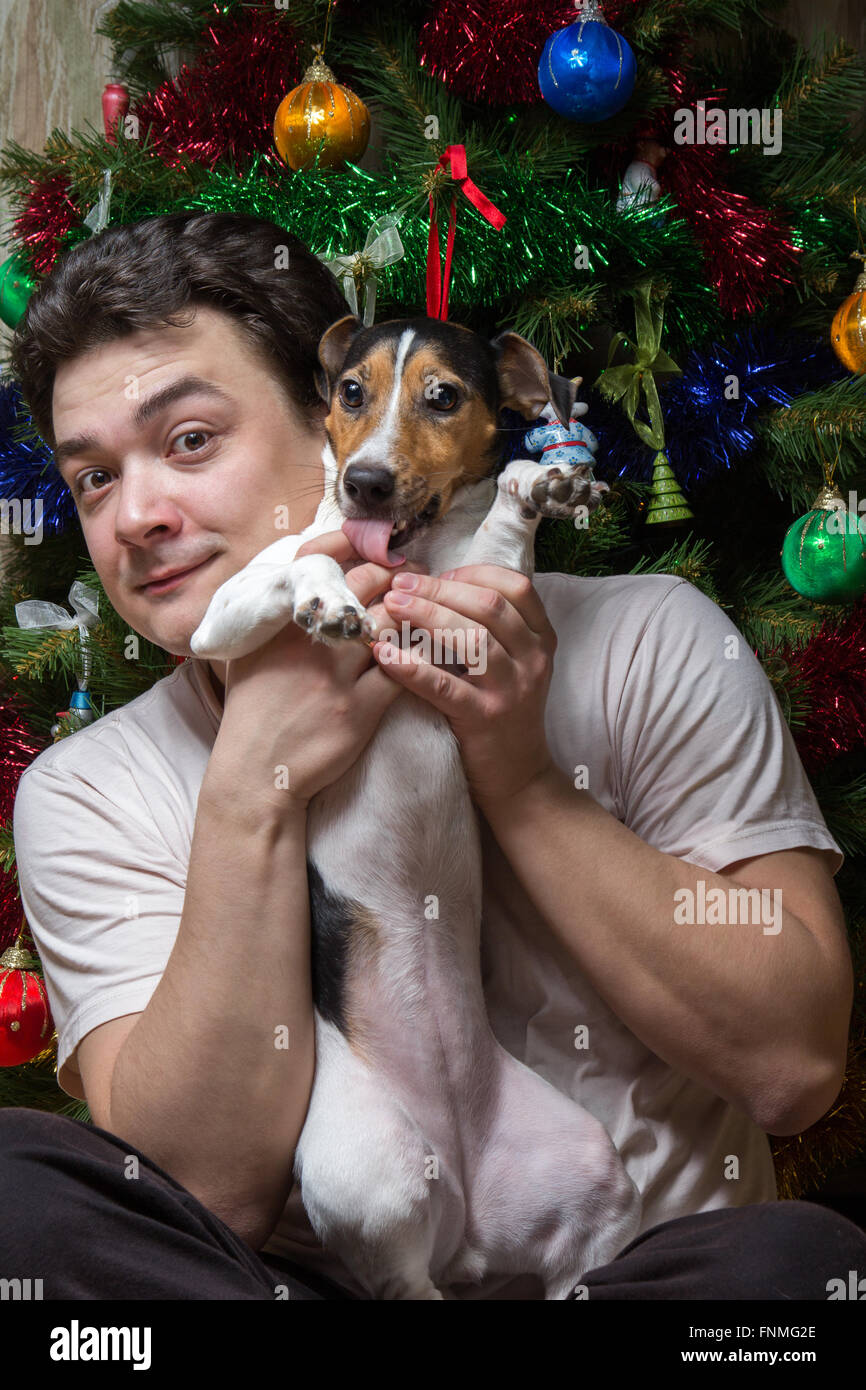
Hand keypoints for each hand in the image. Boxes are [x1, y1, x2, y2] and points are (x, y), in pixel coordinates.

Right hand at [214, 531, 428, 811]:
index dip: (356, 547)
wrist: (255, 770)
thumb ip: (273, 616)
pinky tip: (431, 651)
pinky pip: (405, 668)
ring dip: (416, 612)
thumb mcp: (248, 652)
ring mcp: (336, 673)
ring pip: (392, 622)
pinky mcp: (360, 708)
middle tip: (418, 576)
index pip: (322, 561)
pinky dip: (421, 655)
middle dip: (398, 575)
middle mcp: (308, 638)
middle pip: (366, 584)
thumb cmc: (252, 709)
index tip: (380, 549)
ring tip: (430, 609)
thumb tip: (297, 581)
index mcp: (280, 619)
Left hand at [372, 564, 556, 808]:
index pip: (515, 586)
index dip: (473, 573)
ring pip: (471, 639)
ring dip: (426, 617)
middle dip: (439, 589)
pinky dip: (411, 667)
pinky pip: (444, 686)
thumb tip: (436, 585)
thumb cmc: (502, 709)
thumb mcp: (512, 663)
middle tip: (399, 585)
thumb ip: (488, 626)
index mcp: (541, 638)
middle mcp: (534, 659)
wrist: (518, 776)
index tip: (437, 574)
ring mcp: (513, 689)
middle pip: (489, 606)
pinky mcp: (485, 718)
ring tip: (390, 607)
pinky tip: (384, 655)